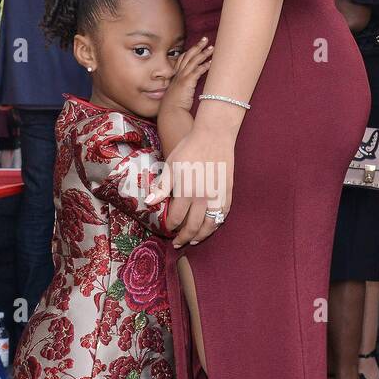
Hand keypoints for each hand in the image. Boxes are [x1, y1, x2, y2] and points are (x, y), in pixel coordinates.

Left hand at [148, 124, 233, 247]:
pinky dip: (215, 224)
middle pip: (193, 227)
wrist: (214, 135)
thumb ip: (162, 186)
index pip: (176, 218)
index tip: (167, 229)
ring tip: (194, 240)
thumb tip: (150, 202)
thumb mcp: (171, 165)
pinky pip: (222, 215)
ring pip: (210, 225)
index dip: (170, 226)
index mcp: (186, 191)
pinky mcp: (228, 192)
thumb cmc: (189, 148)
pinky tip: (210, 226)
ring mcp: (217, 196)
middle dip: (184, 237)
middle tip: (178, 243)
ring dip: (201, 236)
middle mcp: (202, 197)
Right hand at [161, 36, 213, 114]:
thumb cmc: (174, 106)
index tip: (197, 46)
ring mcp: (182, 78)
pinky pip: (197, 71)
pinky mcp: (187, 82)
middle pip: (188, 56)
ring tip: (212, 48)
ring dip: (203, 53)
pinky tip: (211, 63)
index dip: (189, 51)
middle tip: (205, 39)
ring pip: (193, 61)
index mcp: (176, 76)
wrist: (171, 113)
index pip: (182, 59)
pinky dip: (204, 66)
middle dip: (197, 46)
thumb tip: (190, 88)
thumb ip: (184, 89)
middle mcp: (178, 74)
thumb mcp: (178, 94)